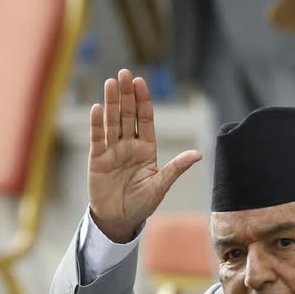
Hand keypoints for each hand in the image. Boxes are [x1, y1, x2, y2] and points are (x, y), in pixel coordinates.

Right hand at [87, 68, 199, 243]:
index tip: (141, 82)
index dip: (143, 101)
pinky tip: (97, 108)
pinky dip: (96, 124)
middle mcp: (129, 146)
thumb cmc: (141, 205)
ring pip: (112, 122)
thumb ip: (176, 168)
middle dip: (126, 94)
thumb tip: (198, 154)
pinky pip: (97, 138)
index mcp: (146, 149)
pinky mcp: (97, 159)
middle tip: (125, 73)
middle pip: (127, 115)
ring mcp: (112, 151)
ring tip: (110, 82)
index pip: (145, 119)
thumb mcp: (160, 186)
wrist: (118, 220)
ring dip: (111, 102)